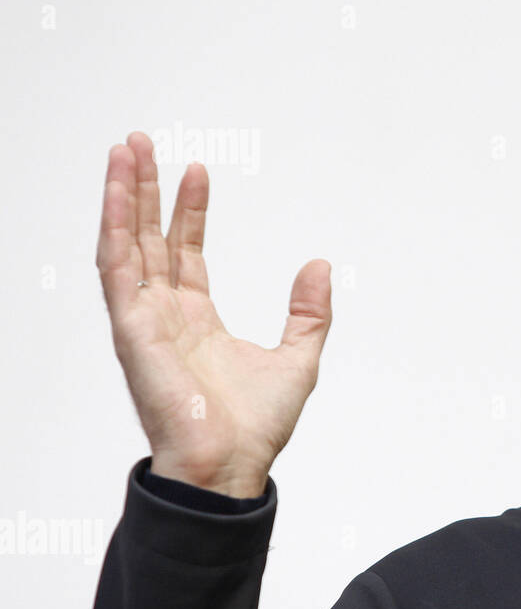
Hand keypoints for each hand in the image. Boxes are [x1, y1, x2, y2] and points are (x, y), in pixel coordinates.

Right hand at [96, 132, 331, 497]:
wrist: (231, 465)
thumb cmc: (255, 427)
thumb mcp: (299, 357)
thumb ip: (309, 312)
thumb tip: (320, 266)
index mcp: (196, 321)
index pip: (186, 253)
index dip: (189, 211)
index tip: (197, 172)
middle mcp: (165, 316)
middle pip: (150, 239)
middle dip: (143, 191)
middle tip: (142, 143)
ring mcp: (144, 320)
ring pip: (126, 244)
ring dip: (121, 196)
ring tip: (125, 149)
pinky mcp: (131, 329)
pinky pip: (116, 268)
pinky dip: (113, 227)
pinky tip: (114, 191)